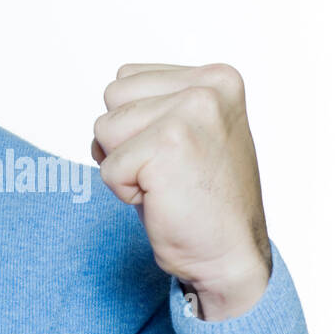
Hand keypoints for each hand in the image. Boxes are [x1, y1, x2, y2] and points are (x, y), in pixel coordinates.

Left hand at [91, 62, 270, 320]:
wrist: (230, 256)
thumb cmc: (201, 197)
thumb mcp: (186, 130)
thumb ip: (158, 101)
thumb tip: (113, 91)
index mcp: (216, 78)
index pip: (126, 79)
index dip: (133, 123)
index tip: (173, 151)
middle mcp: (208, 88)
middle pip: (111, 97)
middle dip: (124, 139)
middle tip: (167, 170)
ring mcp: (191, 112)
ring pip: (104, 127)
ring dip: (123, 163)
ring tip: (165, 182)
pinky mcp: (170, 144)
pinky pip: (108, 166)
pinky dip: (123, 191)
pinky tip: (162, 199)